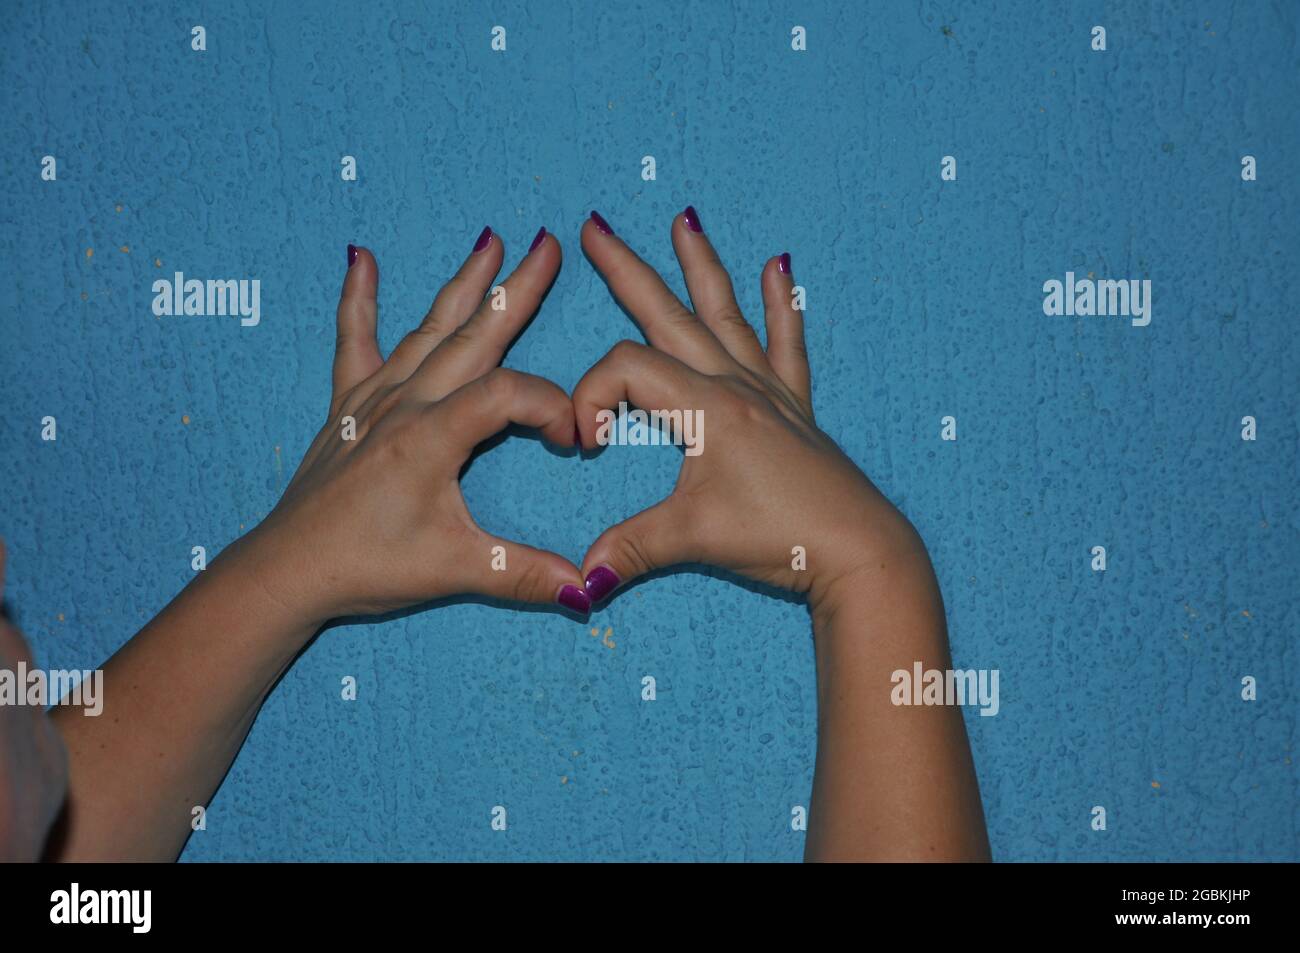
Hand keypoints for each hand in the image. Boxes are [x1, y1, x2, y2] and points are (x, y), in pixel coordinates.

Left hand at [237, 228, 591, 624]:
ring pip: (428, 330)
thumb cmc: (367, 566)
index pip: (509, 396)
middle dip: (516, 290)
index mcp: (432, 437)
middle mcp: (404, 404)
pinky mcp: (348, 406)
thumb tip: (586, 588)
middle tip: (550, 243)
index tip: (576, 441)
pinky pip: (354, 342)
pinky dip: (358, 299)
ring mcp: (374, 399)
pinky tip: (360, 258)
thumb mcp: (454, 570)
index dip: (553, 408)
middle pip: (473, 336)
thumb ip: (524, 574)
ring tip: (493, 239)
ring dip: (464, 285)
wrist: (289, 571)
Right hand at [574, 208, 926, 611]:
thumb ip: (632, 546)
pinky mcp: (794, 408)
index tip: (587, 445)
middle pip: (670, 315)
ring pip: (725, 315)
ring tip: (686, 219)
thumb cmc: (782, 539)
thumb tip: (582, 576)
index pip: (626, 370)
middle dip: (627, 270)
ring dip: (701, 266)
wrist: (857, 551)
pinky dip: (781, 306)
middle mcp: (736, 385)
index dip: (589, 398)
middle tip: (595, 228)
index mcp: (707, 407)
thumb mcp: (694, 539)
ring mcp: (768, 392)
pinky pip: (786, 345)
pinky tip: (780, 267)